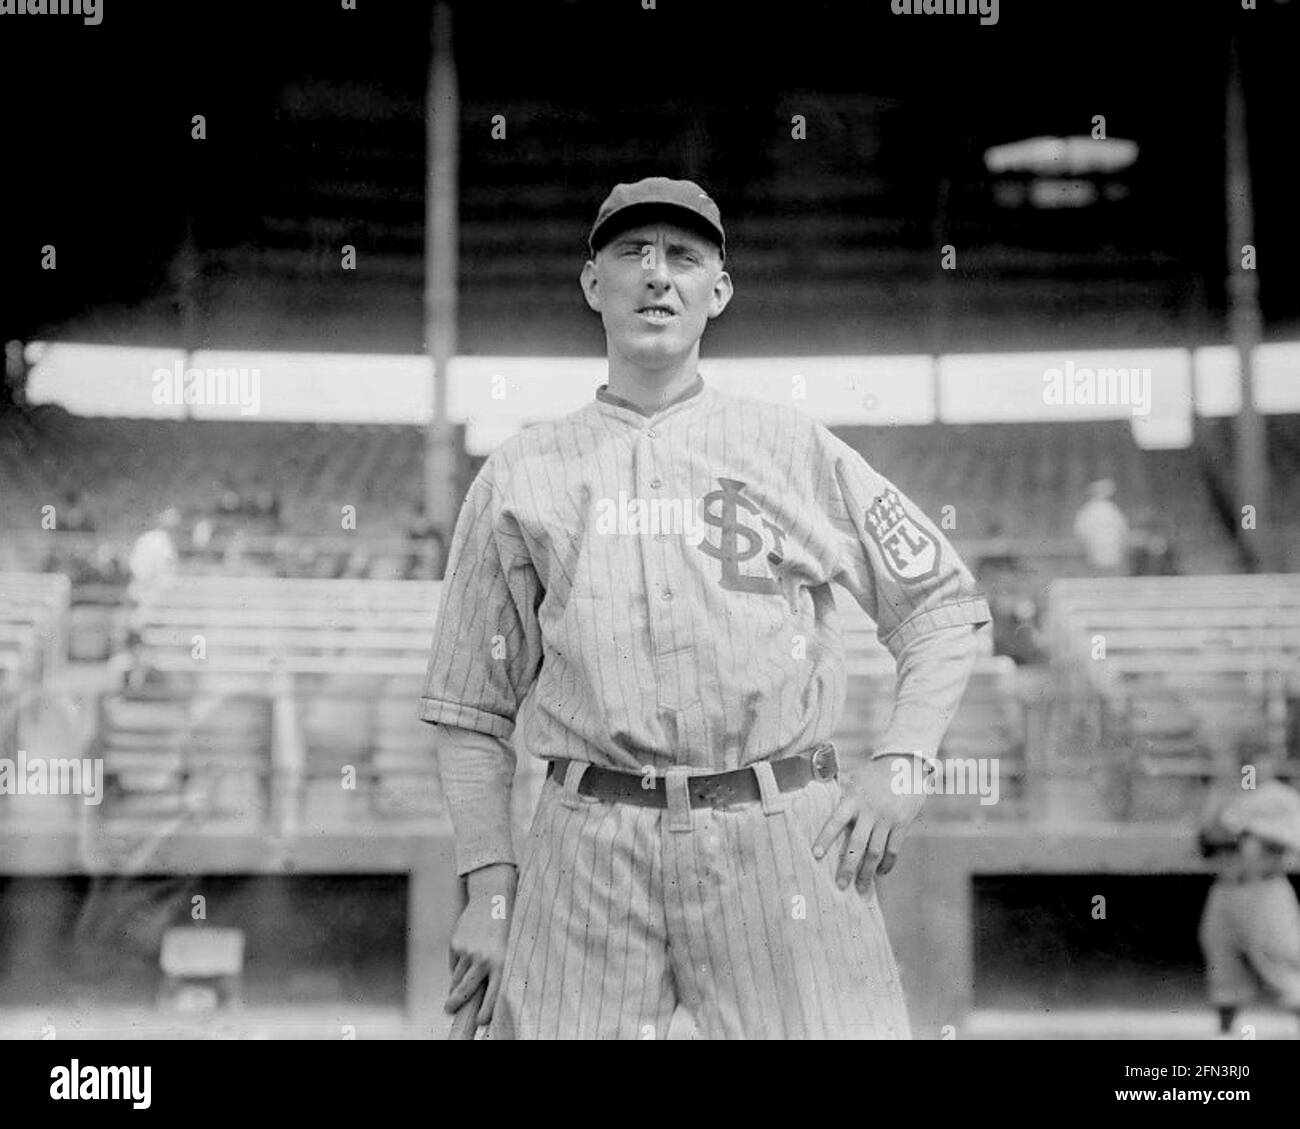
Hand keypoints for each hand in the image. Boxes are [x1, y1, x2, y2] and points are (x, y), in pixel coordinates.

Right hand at [446, 863, 516, 1027]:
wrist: (493, 898)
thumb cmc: (506, 929)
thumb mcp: (509, 950)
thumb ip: (497, 972)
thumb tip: (480, 999)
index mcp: (502, 963)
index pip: (493, 996)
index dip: (485, 1012)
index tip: (480, 1022)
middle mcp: (484, 959)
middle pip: (465, 991)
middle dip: (456, 1004)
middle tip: (449, 1011)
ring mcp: (468, 951)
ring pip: (458, 979)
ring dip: (456, 987)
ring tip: (454, 994)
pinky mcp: (456, 944)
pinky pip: (454, 963)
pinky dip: (458, 966)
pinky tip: (466, 956)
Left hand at [811, 756, 926, 894]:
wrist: (906, 764)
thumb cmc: (874, 773)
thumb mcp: (854, 779)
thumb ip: (839, 793)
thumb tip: (812, 797)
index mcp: (853, 798)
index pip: (835, 821)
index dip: (825, 838)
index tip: (815, 855)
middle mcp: (869, 811)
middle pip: (857, 844)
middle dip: (848, 867)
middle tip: (840, 886)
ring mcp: (887, 818)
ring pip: (876, 852)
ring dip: (867, 872)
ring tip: (861, 887)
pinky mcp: (903, 824)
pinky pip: (893, 849)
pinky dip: (887, 864)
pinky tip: (881, 873)